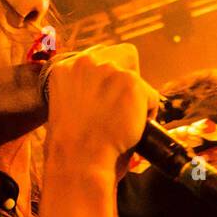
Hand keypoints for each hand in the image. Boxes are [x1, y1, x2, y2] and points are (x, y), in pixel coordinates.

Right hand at [44, 44, 160, 180]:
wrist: (78, 159)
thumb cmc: (71, 147)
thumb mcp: (66, 108)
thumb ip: (83, 91)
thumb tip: (107, 92)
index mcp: (65, 68)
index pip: (97, 56)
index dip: (107, 77)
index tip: (108, 95)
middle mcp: (86, 63)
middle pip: (122, 56)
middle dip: (125, 81)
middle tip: (121, 107)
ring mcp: (110, 70)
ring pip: (137, 79)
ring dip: (135, 100)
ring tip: (124, 125)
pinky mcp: (131, 83)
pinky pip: (151, 96)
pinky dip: (147, 115)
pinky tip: (133, 130)